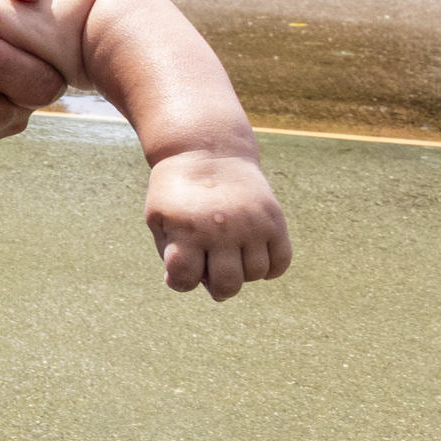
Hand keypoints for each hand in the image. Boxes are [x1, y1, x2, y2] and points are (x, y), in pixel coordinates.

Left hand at [144, 148, 290, 297]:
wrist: (207, 152)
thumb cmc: (178, 192)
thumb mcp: (158, 217)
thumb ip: (168, 253)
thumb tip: (180, 283)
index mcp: (185, 228)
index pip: (185, 279)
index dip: (180, 281)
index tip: (181, 269)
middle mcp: (220, 228)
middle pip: (227, 285)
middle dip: (217, 288)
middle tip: (213, 271)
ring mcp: (251, 224)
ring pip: (255, 274)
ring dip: (243, 273)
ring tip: (231, 254)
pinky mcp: (274, 220)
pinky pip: (281, 262)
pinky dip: (270, 268)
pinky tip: (253, 255)